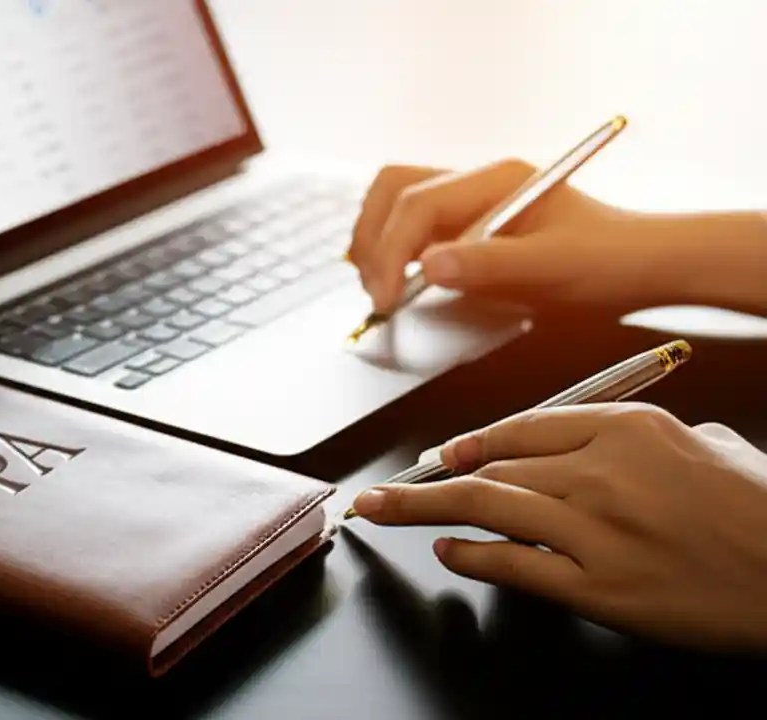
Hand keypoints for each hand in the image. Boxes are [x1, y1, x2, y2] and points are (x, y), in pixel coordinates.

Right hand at [346, 159, 766, 315]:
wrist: (641, 267)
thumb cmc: (607, 263)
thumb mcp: (552, 269)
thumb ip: (489, 265)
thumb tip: (428, 267)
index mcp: (497, 180)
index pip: (418, 203)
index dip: (391, 250)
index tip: (386, 297)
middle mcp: (476, 184)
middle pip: (393, 189)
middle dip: (372, 238)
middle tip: (375, 291)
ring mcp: (468, 204)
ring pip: (394, 205)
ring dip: (377, 244)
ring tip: (383, 290)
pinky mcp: (465, 228)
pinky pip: (412, 230)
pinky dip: (394, 254)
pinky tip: (402, 285)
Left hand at [350, 402, 766, 650]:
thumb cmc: (765, 513)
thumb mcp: (714, 446)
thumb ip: (651, 436)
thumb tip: (602, 439)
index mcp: (630, 428)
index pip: (525, 428)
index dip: (473, 442)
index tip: (443, 452)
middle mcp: (603, 472)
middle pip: (492, 466)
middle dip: (428, 477)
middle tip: (384, 488)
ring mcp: (596, 531)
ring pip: (488, 507)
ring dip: (422, 508)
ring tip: (381, 511)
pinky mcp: (599, 588)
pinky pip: (515, 566)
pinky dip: (472, 558)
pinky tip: (448, 553)